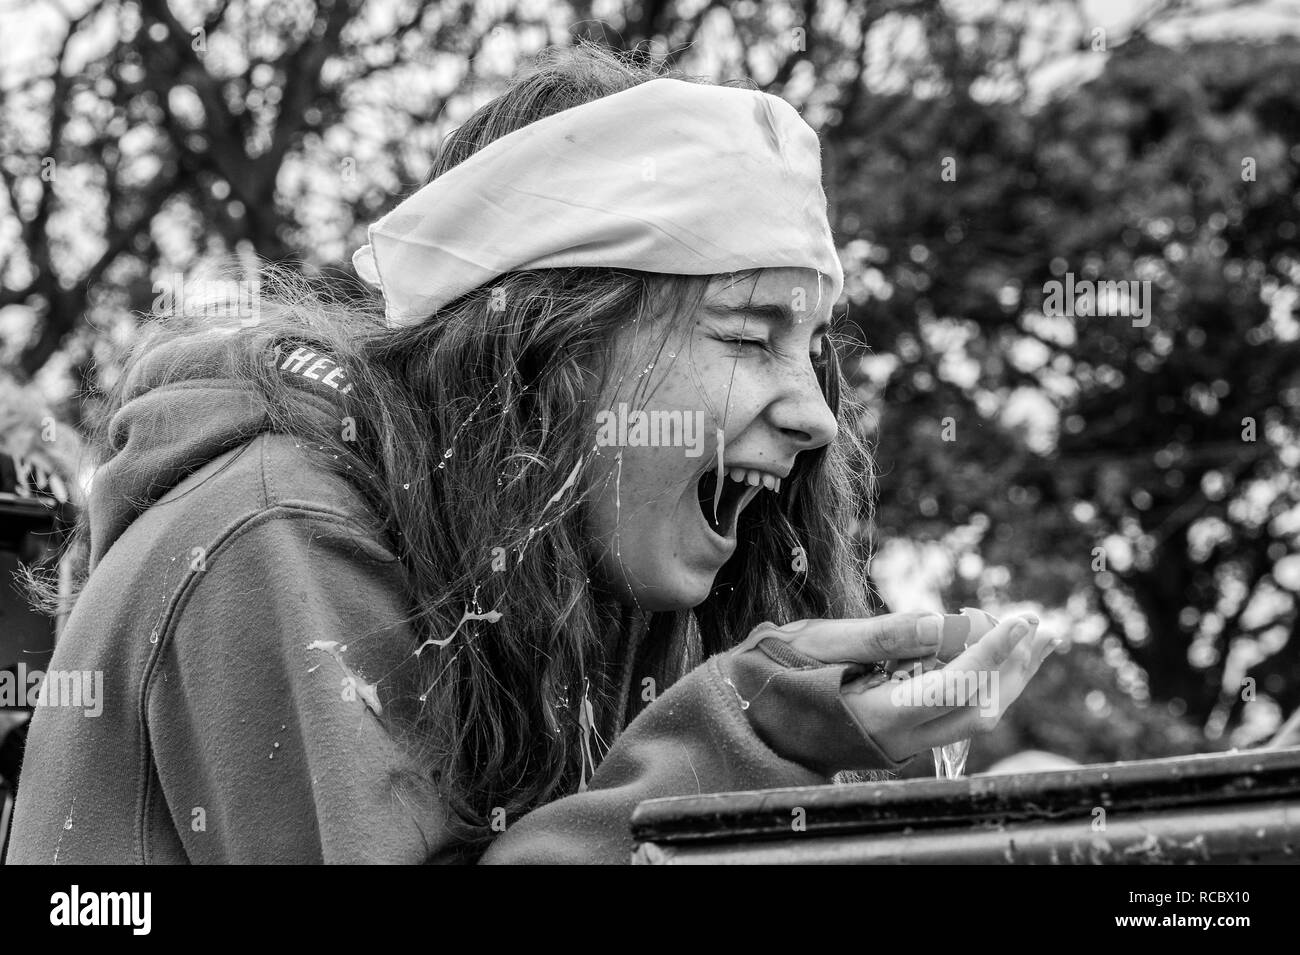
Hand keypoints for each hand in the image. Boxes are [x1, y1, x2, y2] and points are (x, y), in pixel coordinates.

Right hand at [750, 611, 1059, 763]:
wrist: (744, 722)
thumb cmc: (772, 675)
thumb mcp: (820, 643)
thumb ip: (883, 636)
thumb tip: (943, 624)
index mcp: (881, 714)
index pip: (957, 685)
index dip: (994, 651)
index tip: (1020, 620)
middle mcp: (899, 738)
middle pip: (980, 708)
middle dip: (1016, 667)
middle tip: (1041, 627)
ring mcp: (900, 742)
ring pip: (971, 715)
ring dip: (1005, 678)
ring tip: (1030, 641)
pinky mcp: (896, 736)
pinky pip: (953, 712)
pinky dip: (978, 684)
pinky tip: (987, 658)